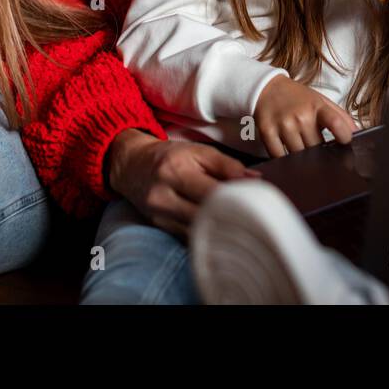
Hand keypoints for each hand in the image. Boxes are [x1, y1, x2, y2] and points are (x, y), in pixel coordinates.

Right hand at [106, 129, 258, 237]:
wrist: (132, 166)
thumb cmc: (169, 156)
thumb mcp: (198, 151)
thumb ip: (227, 165)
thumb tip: (255, 180)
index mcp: (176, 171)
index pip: (212, 192)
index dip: (236, 200)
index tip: (256, 203)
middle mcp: (164, 195)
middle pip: (204, 215)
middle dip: (231, 218)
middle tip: (255, 219)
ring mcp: (159, 215)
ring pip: (196, 231)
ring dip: (220, 229)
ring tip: (242, 227)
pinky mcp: (159, 227)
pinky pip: (187, 237)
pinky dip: (205, 235)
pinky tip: (221, 233)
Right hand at [252, 74, 357, 157]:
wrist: (266, 88)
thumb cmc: (297, 97)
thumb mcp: (320, 100)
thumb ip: (340, 116)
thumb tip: (357, 133)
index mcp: (317, 106)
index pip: (336, 122)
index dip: (344, 136)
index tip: (345, 143)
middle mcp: (300, 115)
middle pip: (316, 147)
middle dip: (318, 151)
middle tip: (315, 148)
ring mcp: (283, 124)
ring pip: (298, 155)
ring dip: (301, 157)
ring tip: (300, 147)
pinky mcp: (267, 132)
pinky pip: (278, 156)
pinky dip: (283, 158)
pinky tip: (285, 150)